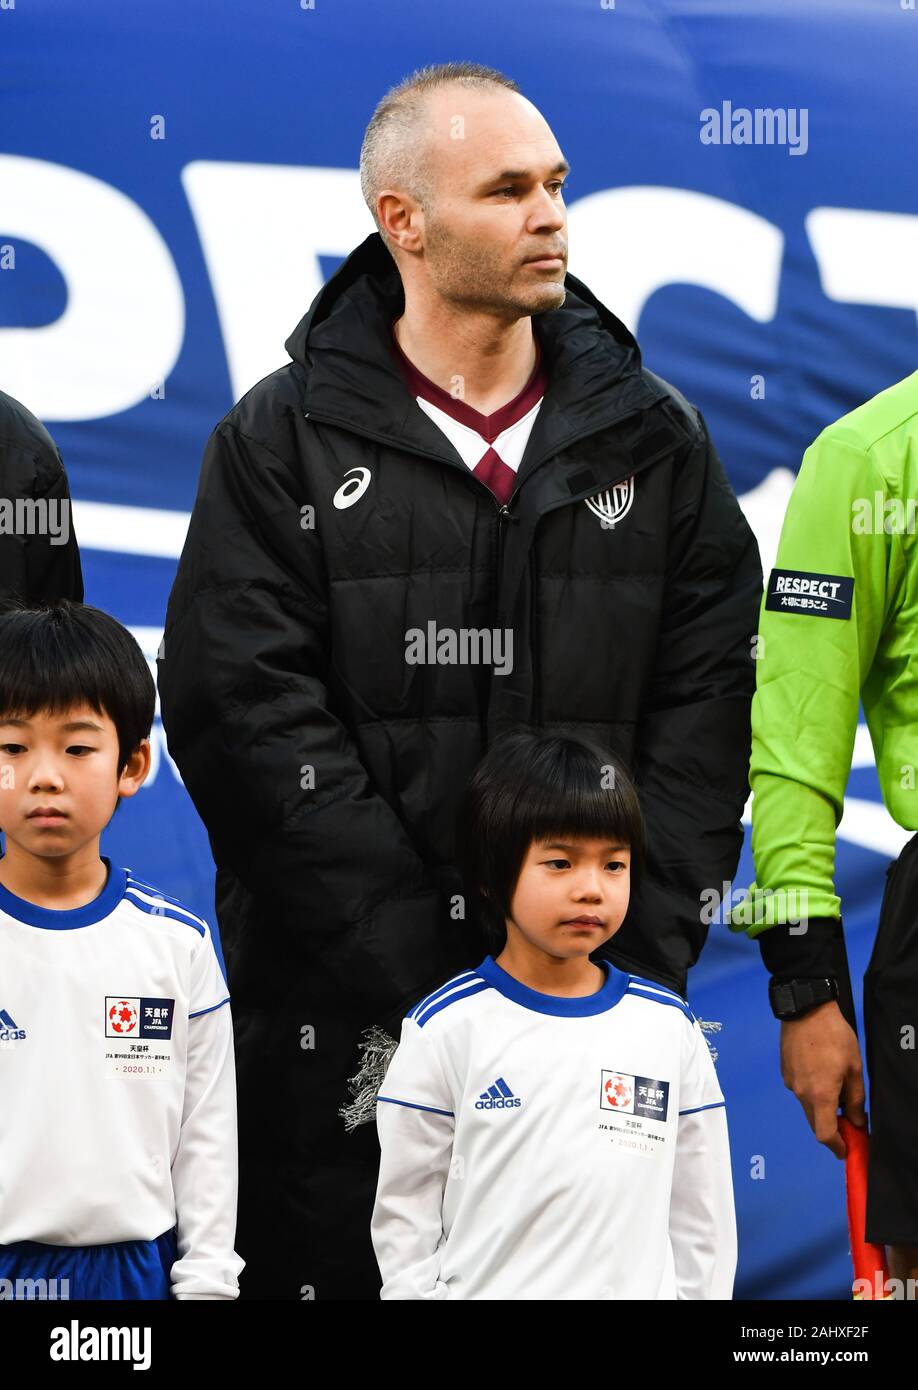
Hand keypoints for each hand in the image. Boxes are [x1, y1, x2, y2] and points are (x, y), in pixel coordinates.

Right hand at [778, 1000, 866, 1158]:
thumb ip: (855, 1099)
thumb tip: (857, 1120)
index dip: (836, 1146)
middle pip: (815, 1122)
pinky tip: (821, 1072)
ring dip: (821, 1105)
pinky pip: (800, 1089)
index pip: (825, 1134)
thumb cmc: (833, 1036)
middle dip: (831, 1126)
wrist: (805, 1009)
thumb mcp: (854, 1068)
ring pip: (807, 1105)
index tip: (846, 1150)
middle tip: (848, 1119)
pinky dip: (811, 1091)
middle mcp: (801, 1093)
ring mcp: (790, 1082)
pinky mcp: (785, 1071)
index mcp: (820, 1095)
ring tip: (836, 1085)